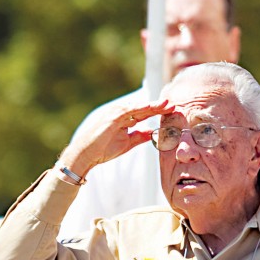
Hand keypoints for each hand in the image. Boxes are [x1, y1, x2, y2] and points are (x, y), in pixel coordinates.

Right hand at [58, 101, 176, 177]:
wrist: (85, 154)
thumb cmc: (102, 149)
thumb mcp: (126, 143)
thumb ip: (140, 136)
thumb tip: (154, 133)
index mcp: (124, 119)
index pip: (144, 113)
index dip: (158, 111)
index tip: (172, 110)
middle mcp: (121, 113)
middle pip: (144, 108)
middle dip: (159, 107)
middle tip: (174, 104)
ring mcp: (116, 113)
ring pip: (139, 108)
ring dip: (153, 106)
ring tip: (167, 105)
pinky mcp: (112, 117)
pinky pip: (130, 111)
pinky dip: (142, 109)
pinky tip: (153, 108)